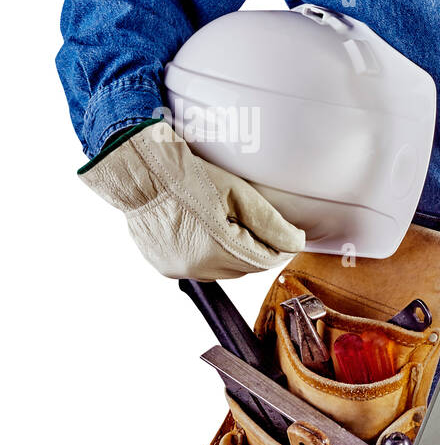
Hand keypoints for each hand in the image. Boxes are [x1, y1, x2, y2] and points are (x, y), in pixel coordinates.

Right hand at [79, 122, 304, 279]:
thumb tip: (296, 243)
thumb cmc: (186, 176)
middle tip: (256, 224)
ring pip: (224, 270)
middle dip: (258, 249)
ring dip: (234, 254)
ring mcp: (179, 269)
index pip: (266, 261)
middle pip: (246, 268)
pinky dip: (209, 254)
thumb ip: (272, 223)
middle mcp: (198, 267)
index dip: (281, 248)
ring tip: (228, 224)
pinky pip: (199, 267)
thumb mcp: (238, 194)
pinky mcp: (166, 266)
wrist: (138, 173)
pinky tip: (204, 231)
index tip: (288, 235)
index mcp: (218, 249)